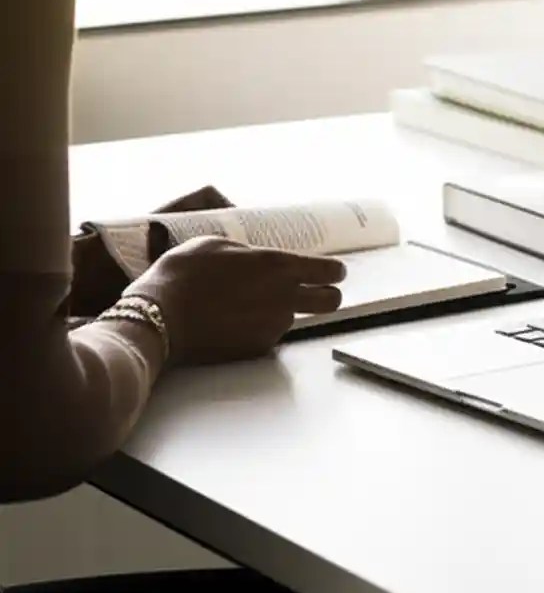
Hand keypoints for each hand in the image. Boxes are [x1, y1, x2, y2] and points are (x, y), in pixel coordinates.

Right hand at [125, 236, 346, 364]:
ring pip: (293, 317)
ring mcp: (274, 326)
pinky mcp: (259, 347)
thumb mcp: (217, 245)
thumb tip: (261, 259)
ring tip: (243, 304)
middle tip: (316, 292)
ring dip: (280, 311)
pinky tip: (231, 321)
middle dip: (328, 295)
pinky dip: (258, 328)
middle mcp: (285, 298)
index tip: (332, 272)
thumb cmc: (183, 275)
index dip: (334, 271)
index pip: (330, 271)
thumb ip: (251, 253)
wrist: (159, 317)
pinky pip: (268, 334)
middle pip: (332, 301)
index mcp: (278, 266)